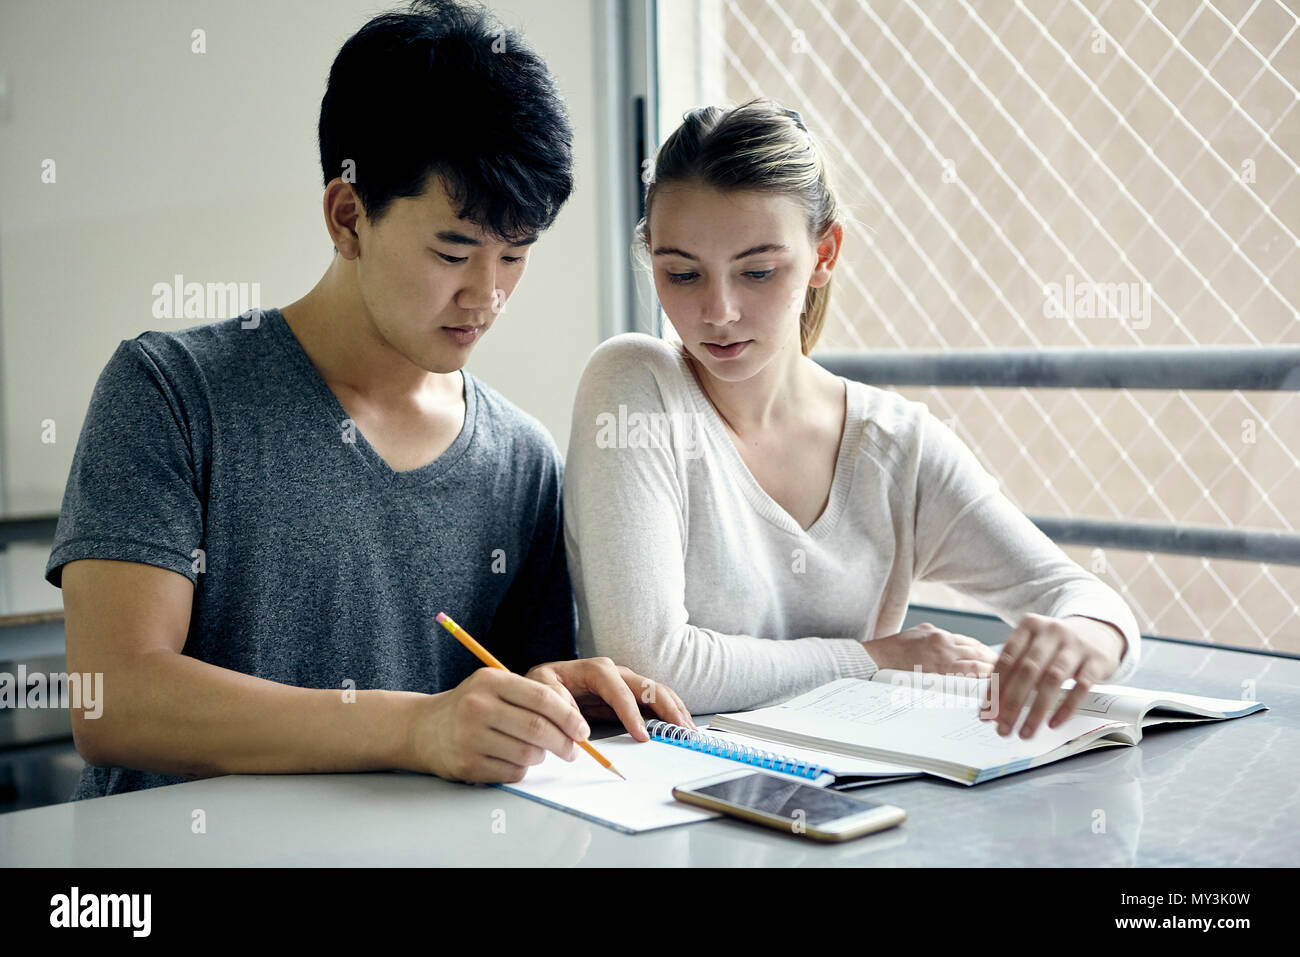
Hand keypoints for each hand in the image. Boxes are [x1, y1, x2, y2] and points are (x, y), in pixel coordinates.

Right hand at [410, 668, 590, 783]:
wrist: (422, 728)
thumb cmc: (469, 706)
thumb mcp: (494, 686)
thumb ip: (530, 696)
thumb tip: (574, 722)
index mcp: (491, 681)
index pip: (543, 699)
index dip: (569, 717)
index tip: (582, 730)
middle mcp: (478, 706)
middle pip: (538, 729)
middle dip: (564, 743)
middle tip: (573, 750)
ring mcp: (470, 737)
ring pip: (528, 754)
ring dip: (541, 757)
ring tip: (537, 752)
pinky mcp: (466, 764)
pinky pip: (512, 772)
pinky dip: (522, 769)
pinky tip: (514, 760)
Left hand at [525, 657, 696, 739]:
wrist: (545, 683)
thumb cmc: (543, 684)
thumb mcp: (540, 687)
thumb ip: (555, 702)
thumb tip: (576, 725)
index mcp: (595, 669)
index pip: (619, 690)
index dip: (632, 713)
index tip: (642, 735)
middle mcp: (615, 672)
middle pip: (649, 687)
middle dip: (667, 709)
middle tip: (681, 732)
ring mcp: (625, 682)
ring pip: (658, 692)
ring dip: (675, 711)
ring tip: (688, 732)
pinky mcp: (630, 695)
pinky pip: (655, 702)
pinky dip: (670, 713)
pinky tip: (680, 727)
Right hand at [864, 622, 998, 675]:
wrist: (873, 660)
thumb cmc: (888, 652)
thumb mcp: (912, 636)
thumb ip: (931, 639)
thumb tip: (945, 645)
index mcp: (936, 633)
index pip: (968, 642)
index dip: (983, 651)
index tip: (993, 657)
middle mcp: (942, 642)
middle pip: (976, 650)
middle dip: (993, 660)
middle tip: (1009, 669)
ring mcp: (941, 656)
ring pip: (975, 661)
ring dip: (992, 669)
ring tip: (1006, 678)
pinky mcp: (938, 670)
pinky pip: (967, 674)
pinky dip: (981, 678)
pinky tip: (991, 684)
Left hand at [982, 613, 1125, 738]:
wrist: (1099, 631)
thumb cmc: (1058, 644)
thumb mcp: (1035, 645)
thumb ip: (1016, 668)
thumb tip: (994, 705)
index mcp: (1029, 626)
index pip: (1007, 658)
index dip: (994, 686)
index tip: (987, 711)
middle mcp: (1051, 632)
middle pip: (1027, 671)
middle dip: (1012, 703)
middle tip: (1003, 727)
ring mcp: (1076, 645)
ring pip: (1052, 680)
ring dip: (1036, 711)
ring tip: (1025, 732)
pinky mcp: (1097, 660)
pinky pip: (1081, 687)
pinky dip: (1065, 708)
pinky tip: (1053, 723)